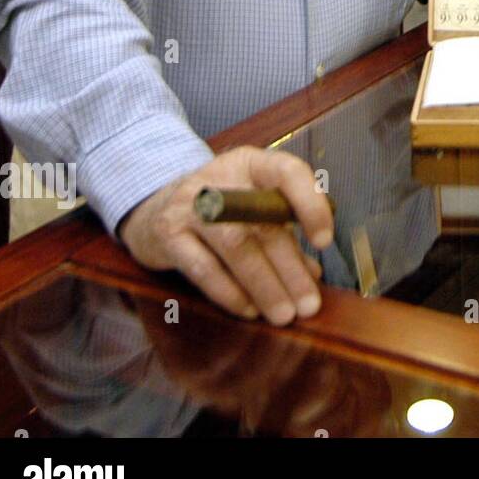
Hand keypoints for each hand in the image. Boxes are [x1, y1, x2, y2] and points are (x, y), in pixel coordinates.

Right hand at [119, 146, 333, 325]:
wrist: (154, 209)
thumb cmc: (219, 211)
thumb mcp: (252, 209)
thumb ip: (284, 236)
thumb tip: (313, 274)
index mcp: (251, 163)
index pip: (288, 172)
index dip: (311, 204)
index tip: (325, 241)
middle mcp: (220, 177)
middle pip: (263, 223)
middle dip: (290, 268)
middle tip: (309, 304)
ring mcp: (189, 204)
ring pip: (236, 246)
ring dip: (264, 285)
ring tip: (284, 315)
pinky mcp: (166, 233)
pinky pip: (203, 268)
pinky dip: (230, 292)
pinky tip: (249, 310)